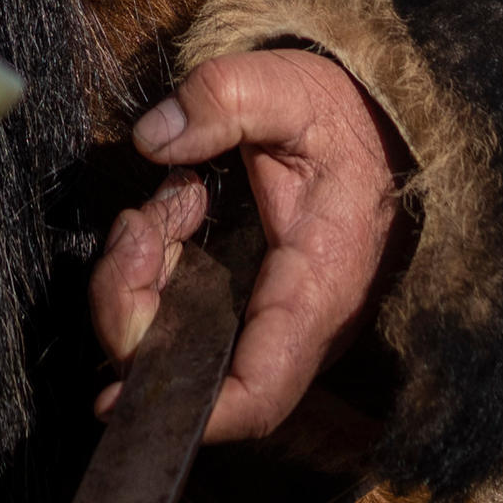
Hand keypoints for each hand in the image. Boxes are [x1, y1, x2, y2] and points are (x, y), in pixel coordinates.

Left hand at [85, 50, 401, 447]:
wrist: (385, 130)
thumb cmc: (344, 120)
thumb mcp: (289, 89)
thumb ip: (223, 100)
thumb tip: (152, 138)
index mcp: (315, 291)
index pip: (256, 392)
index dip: (189, 413)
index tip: (117, 398)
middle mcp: (293, 328)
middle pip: (188, 371)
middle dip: (131, 304)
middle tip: (140, 224)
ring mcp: (268, 324)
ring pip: (173, 343)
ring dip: (141, 277)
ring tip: (171, 203)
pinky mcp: (249, 310)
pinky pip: (181, 318)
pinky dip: (156, 272)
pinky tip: (178, 216)